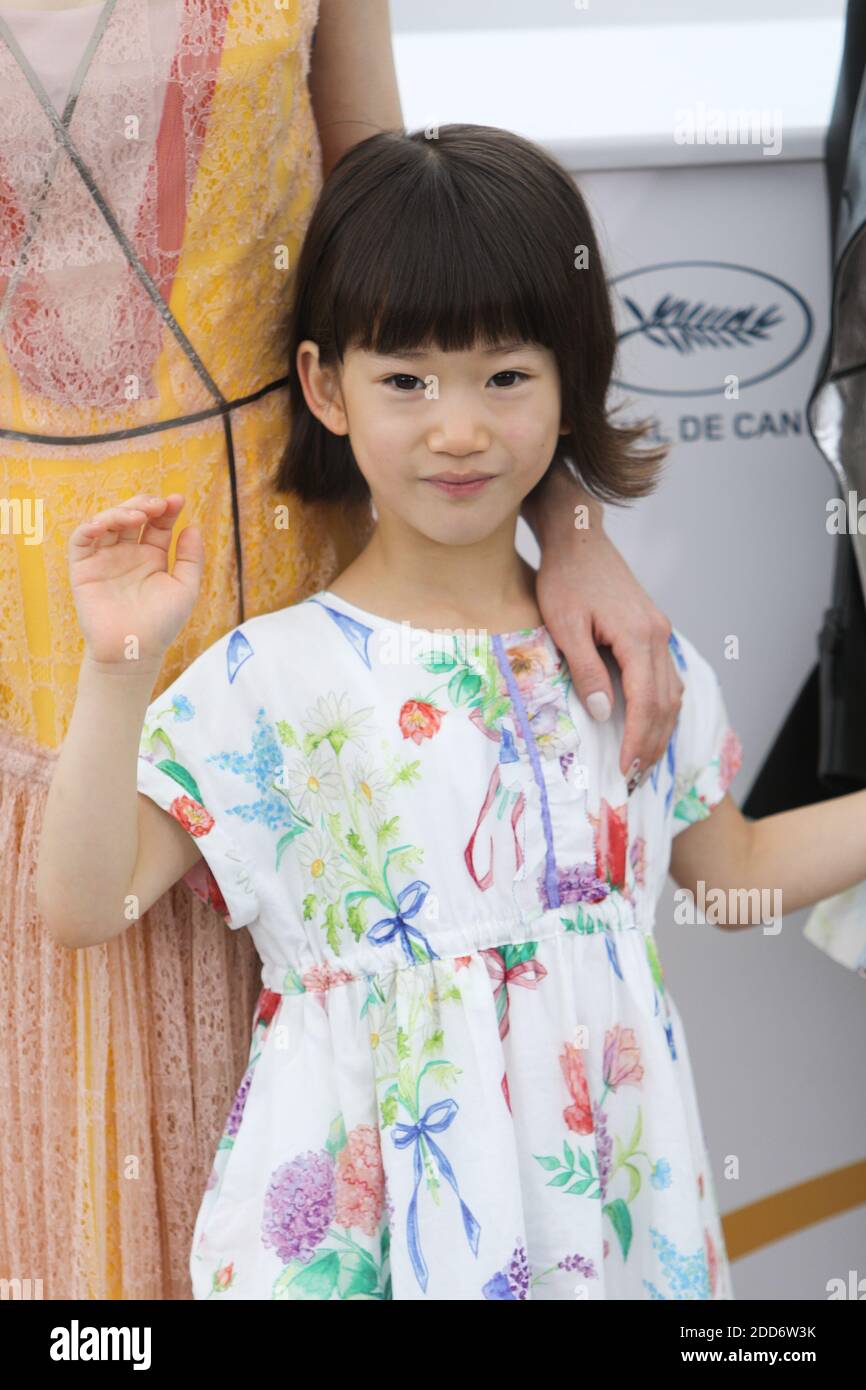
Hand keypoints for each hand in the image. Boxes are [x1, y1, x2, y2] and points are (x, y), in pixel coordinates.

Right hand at [68, 493, 202, 667]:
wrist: (133, 650)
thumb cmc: (161, 624)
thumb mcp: (185, 589)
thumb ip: (191, 558)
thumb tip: (193, 527)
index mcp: (152, 557)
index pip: (158, 524)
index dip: (167, 509)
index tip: (178, 500)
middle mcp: (128, 554)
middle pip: (132, 516)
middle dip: (144, 504)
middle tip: (157, 506)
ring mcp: (105, 559)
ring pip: (108, 522)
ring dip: (121, 511)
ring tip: (138, 515)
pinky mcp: (84, 568)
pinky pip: (82, 540)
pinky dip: (91, 526)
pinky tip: (108, 523)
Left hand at [532, 511, 683, 786]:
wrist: (579, 539)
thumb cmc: (564, 579)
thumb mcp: (564, 626)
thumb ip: (585, 671)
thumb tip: (604, 714)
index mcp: (637, 636)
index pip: (645, 702)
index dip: (637, 741)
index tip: (626, 771)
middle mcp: (657, 635)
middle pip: (666, 703)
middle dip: (652, 745)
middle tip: (636, 779)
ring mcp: (660, 631)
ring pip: (673, 692)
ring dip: (661, 731)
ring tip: (644, 763)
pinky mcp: (653, 629)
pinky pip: (668, 677)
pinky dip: (663, 708)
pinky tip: (651, 726)